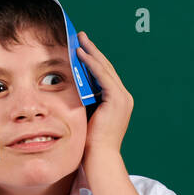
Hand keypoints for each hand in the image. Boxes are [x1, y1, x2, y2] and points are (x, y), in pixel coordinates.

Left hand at [75, 32, 130, 171]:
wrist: (99, 158)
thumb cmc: (90, 144)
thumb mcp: (86, 117)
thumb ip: (84, 102)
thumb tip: (69, 89)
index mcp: (118, 103)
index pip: (105, 76)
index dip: (93, 60)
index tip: (81, 48)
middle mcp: (124, 98)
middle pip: (106, 68)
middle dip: (92, 51)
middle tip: (80, 36)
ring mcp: (123, 98)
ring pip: (105, 68)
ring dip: (91, 52)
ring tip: (79, 39)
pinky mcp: (117, 99)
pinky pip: (103, 75)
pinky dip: (92, 63)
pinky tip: (81, 53)